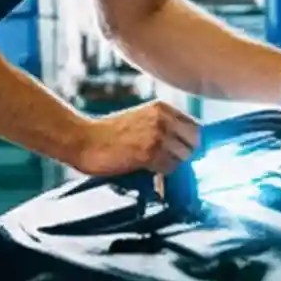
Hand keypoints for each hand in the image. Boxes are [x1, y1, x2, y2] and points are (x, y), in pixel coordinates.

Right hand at [72, 100, 200, 176]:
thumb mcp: (141, 119)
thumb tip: (187, 145)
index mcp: (161, 107)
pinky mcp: (149, 153)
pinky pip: (170, 168)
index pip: (195, 126)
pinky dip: (163, 173)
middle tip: (170, 161)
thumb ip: (163, 125)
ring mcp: (157, 135)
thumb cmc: (110, 133)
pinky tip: (149, 170)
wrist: (85, 140)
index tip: (183, 151)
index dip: (190, 141)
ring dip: (174, 165)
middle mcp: (162, 118)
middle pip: (194, 141)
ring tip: (156, 166)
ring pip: (184, 157)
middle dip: (185, 154)